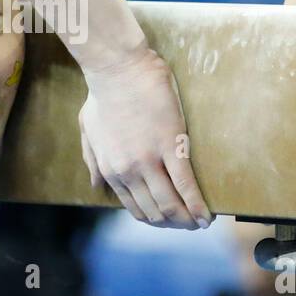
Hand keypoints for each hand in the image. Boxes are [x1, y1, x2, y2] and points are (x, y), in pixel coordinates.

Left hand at [78, 45, 211, 228]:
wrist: (118, 70)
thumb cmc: (102, 96)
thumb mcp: (87, 131)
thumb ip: (92, 161)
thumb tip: (96, 186)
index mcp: (111, 170)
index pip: (135, 207)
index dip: (154, 219)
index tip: (168, 221)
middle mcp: (129, 172)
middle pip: (155, 211)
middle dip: (173, 223)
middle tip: (188, 224)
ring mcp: (151, 161)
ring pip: (171, 203)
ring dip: (187, 219)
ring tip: (200, 223)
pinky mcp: (172, 146)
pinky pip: (187, 184)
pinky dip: (198, 205)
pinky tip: (207, 215)